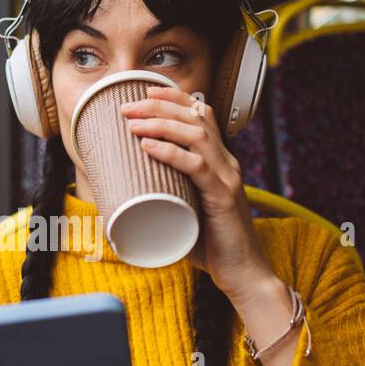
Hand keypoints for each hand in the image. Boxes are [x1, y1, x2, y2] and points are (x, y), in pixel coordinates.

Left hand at [120, 85, 271, 299]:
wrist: (242, 272)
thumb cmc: (210, 245)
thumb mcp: (185, 211)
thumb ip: (164, 197)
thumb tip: (122, 197)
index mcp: (220, 161)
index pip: (202, 114)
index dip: (175, 98)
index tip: (145, 92)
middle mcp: (226, 163)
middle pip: (195, 117)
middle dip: (159, 106)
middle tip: (128, 106)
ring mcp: (227, 177)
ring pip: (196, 135)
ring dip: (161, 123)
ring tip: (133, 122)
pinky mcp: (223, 197)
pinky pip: (197, 167)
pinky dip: (170, 153)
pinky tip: (149, 146)